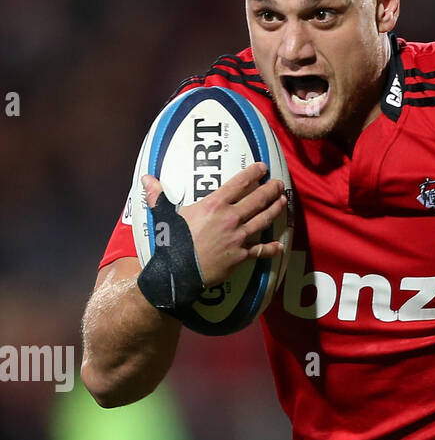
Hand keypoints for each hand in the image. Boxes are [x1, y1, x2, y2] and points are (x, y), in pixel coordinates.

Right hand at [140, 163, 287, 288]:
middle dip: (271, 190)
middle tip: (279, 184)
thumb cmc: (172, 242)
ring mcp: (238, 238)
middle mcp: (230, 218)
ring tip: (284, 202)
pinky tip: (280, 246)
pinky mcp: (241, 256)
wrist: (179, 271)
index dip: (253, 174)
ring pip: (262, 221)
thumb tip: (147, 178)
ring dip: (275, 211)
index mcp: (214, 205)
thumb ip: (159, 195)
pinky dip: (271, 249)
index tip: (262, 167)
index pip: (238, 184)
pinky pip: (260, 251)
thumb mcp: (164, 215)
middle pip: (256, 200)